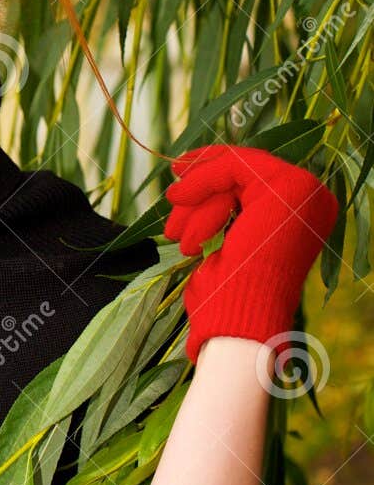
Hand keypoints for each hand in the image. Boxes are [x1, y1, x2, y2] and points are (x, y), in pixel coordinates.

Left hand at [164, 144, 338, 364]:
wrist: (241, 318)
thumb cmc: (229, 295)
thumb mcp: (226, 244)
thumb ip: (226, 212)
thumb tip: (190, 179)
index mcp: (305, 214)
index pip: (255, 177)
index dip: (213, 173)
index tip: (177, 180)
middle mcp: (314, 199)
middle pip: (243, 172)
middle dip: (199, 188)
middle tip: (171, 206)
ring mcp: (305, 190)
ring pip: (233, 168)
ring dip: (196, 198)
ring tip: (178, 234)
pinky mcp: (287, 186)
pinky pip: (233, 166)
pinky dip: (201, 181)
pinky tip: (179, 200)